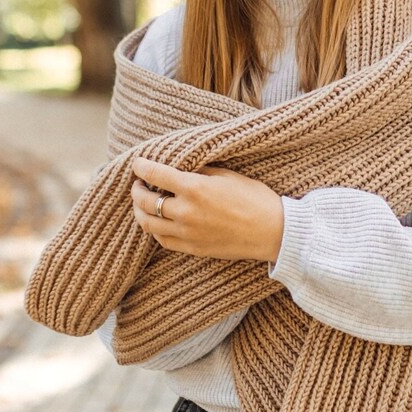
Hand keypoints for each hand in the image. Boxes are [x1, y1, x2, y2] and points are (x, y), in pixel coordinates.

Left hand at [130, 155, 284, 264]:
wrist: (273, 231)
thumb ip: (198, 172)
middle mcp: (186, 212)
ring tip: (142, 203)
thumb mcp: (226, 175)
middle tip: (139, 184)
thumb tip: (178, 169)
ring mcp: (187, 233)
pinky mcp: (193, 248)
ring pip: (148, 224)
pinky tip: (157, 222)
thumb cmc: (254, 198)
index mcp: (194, 188)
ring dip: (140, 211)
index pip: (156, 174)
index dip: (142, 166)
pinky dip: (154, 230)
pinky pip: (163, 240)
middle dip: (137, 190)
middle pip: (146, 201)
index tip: (137, 163)